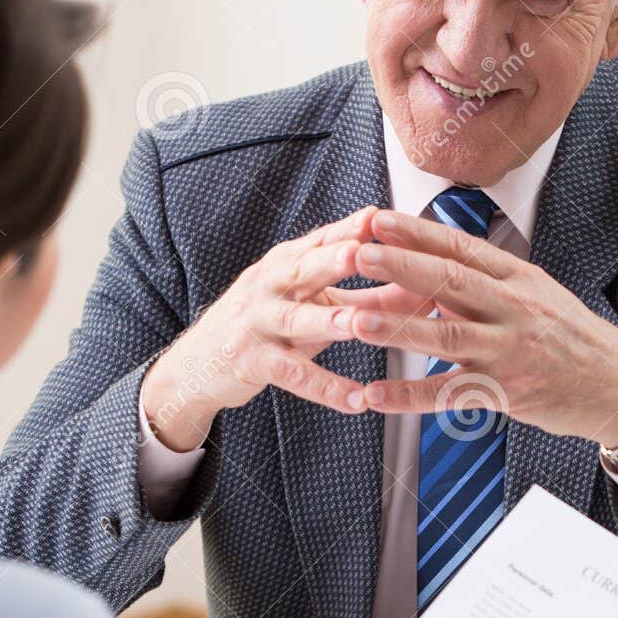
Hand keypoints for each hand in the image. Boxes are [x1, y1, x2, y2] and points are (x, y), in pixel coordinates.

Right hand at [142, 208, 379, 451]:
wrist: (199, 364)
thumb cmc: (265, 327)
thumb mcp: (310, 306)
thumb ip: (362, 298)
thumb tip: (419, 289)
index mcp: (284, 264)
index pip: (319, 240)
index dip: (347, 228)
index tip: (379, 216)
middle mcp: (268, 287)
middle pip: (301, 269)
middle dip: (332, 259)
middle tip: (362, 251)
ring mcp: (257, 324)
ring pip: (294, 320)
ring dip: (326, 321)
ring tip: (357, 325)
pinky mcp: (253, 362)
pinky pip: (293, 376)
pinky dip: (326, 389)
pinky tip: (356, 401)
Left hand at [337, 209, 617, 448]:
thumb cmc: (572, 339)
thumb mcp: (537, 295)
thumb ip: (488, 282)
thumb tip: (434, 263)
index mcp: (518, 278)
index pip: (460, 248)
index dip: (416, 233)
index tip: (378, 220)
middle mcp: (514, 309)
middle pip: (450, 282)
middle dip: (399, 266)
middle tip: (357, 253)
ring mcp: (510, 352)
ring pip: (446, 337)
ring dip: (398, 328)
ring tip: (356, 320)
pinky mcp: (507, 392)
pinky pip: (450, 395)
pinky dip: (410, 397)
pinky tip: (376, 396)